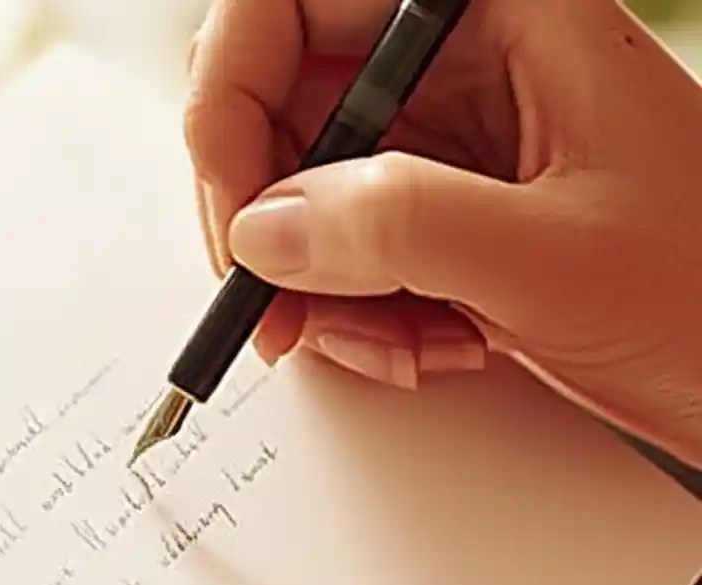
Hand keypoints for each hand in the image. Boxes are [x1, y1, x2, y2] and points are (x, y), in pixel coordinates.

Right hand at [185, 0, 701, 466]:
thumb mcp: (557, 260)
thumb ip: (401, 228)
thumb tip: (266, 226)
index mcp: (500, 15)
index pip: (296, 2)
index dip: (235, 88)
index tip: (236, 195)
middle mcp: (457, 65)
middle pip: (278, 101)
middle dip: (267, 214)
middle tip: (278, 297)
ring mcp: (442, 142)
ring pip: (296, 190)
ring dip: (314, 285)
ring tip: (390, 338)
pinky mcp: (434, 211)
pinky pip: (334, 248)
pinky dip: (350, 312)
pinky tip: (418, 343)